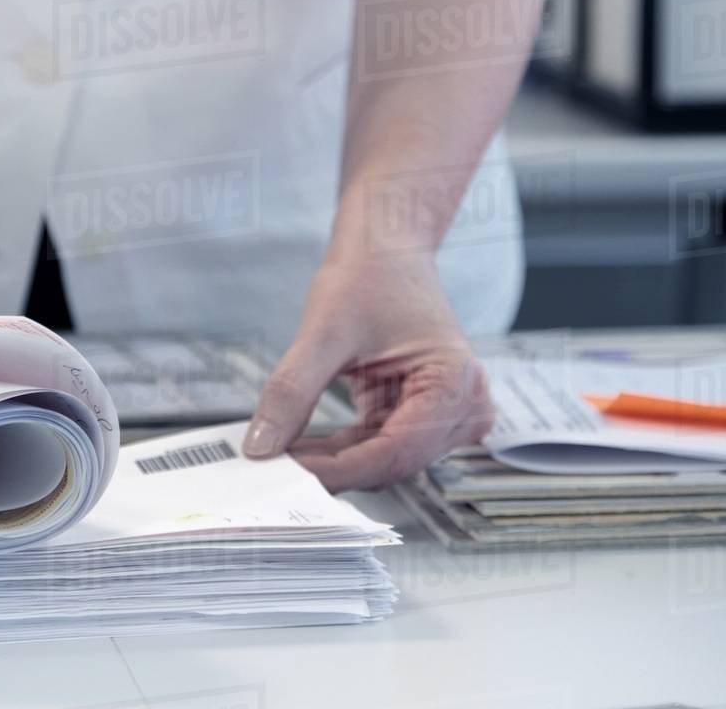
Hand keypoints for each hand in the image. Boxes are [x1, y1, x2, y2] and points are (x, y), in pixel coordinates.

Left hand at [242, 252, 493, 490]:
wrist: (385, 248)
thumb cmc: (370, 274)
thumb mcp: (323, 333)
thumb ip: (291, 392)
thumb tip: (262, 447)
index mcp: (455, 384)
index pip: (393, 452)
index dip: (336, 471)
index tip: (286, 476)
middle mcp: (463, 408)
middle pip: (389, 463)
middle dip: (330, 468)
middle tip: (272, 471)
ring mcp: (445, 416)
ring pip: (380, 461)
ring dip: (331, 462)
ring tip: (279, 459)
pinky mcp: (420, 416)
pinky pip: (376, 446)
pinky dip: (338, 449)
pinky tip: (299, 448)